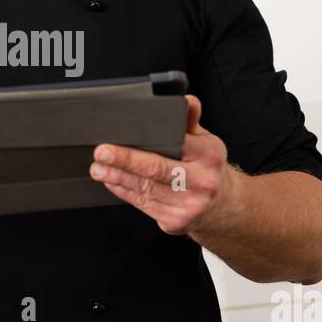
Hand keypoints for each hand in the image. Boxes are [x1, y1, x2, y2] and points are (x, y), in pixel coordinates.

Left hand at [88, 94, 229, 235]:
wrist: (222, 206)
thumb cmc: (207, 168)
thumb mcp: (205, 141)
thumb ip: (190, 122)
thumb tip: (186, 101)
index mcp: (209, 155)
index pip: (177, 143)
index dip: (150, 140)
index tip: (124, 133)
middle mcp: (203, 182)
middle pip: (157, 169)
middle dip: (126, 160)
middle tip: (103, 153)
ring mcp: (190, 205)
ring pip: (147, 189)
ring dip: (118, 178)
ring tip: (99, 169)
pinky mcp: (177, 221)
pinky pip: (145, 204)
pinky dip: (125, 192)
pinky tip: (112, 182)